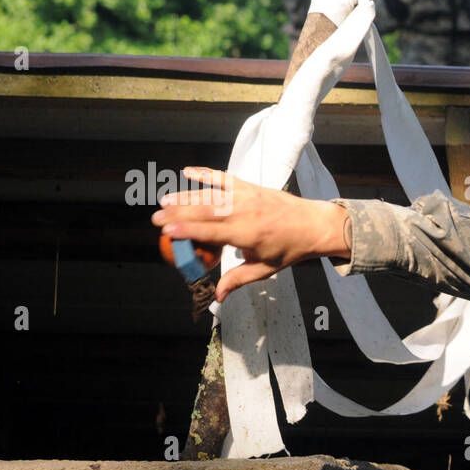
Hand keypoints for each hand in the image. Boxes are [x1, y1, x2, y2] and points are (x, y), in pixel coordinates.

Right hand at [151, 167, 347, 302]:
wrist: (314, 224)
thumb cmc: (289, 250)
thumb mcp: (265, 269)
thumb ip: (238, 280)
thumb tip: (217, 298)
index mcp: (248, 234)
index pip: (212, 231)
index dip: (188, 230)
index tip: (167, 230)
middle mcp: (245, 212)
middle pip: (206, 211)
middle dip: (178, 213)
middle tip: (156, 217)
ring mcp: (248, 197)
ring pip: (211, 195)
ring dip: (186, 196)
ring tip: (164, 200)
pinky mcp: (251, 187)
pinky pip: (225, 177)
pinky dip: (206, 173)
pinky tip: (188, 171)